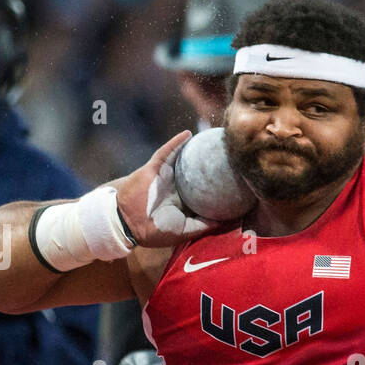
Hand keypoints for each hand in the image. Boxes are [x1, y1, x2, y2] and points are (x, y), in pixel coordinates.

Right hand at [112, 129, 216, 247]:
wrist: (131, 223)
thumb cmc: (157, 230)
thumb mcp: (185, 231)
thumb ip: (203, 225)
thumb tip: (224, 219)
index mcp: (184, 200)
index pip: (202, 189)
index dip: (216, 184)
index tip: (234, 178)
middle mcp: (177, 186)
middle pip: (195, 171)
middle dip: (208, 163)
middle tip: (226, 154)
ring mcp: (166, 176)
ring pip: (183, 158)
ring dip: (193, 148)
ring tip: (210, 139)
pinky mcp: (156, 168)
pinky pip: (167, 151)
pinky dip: (177, 142)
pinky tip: (189, 134)